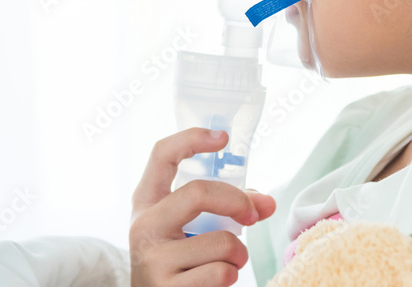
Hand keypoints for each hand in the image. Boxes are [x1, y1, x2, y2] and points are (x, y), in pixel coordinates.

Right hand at [129, 127, 276, 286]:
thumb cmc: (180, 260)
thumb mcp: (189, 228)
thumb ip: (226, 208)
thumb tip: (268, 204)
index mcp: (146, 201)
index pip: (162, 154)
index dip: (192, 138)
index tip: (222, 138)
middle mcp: (143, 225)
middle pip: (199, 192)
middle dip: (238, 202)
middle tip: (252, 216)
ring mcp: (152, 258)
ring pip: (221, 241)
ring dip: (238, 254)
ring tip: (227, 261)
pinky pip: (220, 273)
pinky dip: (230, 276)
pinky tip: (216, 281)